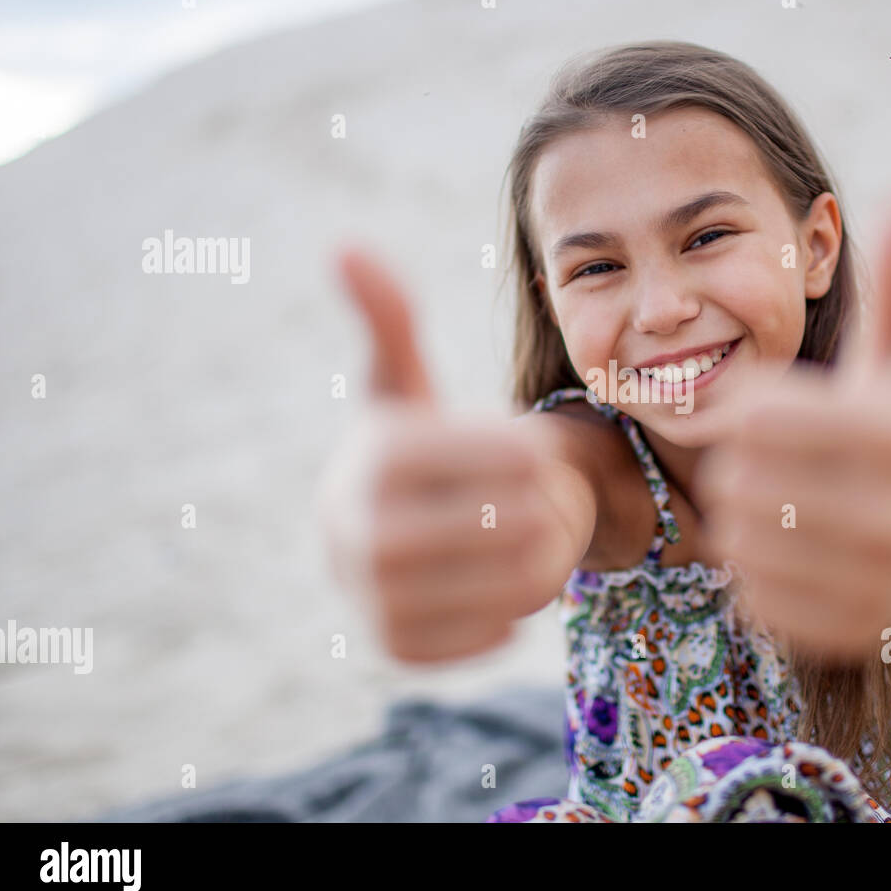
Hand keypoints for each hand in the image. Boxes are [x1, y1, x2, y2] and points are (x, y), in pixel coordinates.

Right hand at [316, 249, 561, 662]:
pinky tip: (505, 592)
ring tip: (535, 543)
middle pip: (511, 525)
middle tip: (546, 505)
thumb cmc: (404, 448)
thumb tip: (344, 244)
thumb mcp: (399, 382)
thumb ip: (389, 319)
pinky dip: (507, 619)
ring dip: (538, 568)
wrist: (365, 533)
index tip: (537, 454)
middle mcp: (361, 532)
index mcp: (379, 456)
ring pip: (506, 589)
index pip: (503, 455)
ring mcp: (374, 596)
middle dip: (543, 512)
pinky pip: (482, 639)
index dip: (533, 454)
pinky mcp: (394, 646)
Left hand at [693, 185, 890, 661]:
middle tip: (771, 458)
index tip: (765, 404)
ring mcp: (880, 584)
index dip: (744, 405)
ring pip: (738, 542)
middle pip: (738, 481)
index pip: (753, 416)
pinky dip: (753, 569)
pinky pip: (752, 598)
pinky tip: (788, 544)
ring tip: (778, 497)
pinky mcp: (853, 631)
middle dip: (741, 462)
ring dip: (740, 514)